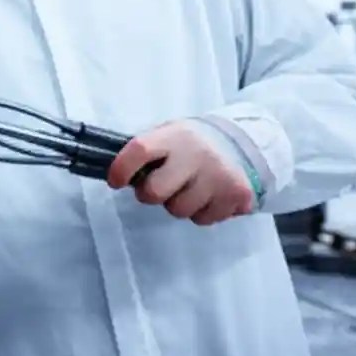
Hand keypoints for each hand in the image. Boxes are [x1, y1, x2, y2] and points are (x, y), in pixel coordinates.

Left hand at [106, 122, 254, 225]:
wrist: (240, 142)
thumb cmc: (191, 143)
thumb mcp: (168, 136)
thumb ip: (147, 152)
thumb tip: (118, 174)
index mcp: (175, 136)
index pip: (140, 150)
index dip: (122, 168)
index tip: (115, 181)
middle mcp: (197, 154)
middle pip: (155, 191)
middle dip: (149, 194)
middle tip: (156, 187)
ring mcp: (219, 175)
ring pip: (179, 210)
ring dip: (178, 203)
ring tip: (189, 187)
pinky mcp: (238, 195)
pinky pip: (203, 219)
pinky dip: (201, 212)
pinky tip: (209, 194)